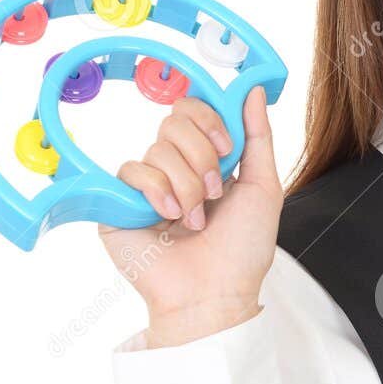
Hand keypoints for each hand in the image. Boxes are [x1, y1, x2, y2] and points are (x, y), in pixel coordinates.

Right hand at [99, 86, 281, 345]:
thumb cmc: (244, 249)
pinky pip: (131, 170)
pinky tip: (168, 218)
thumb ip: (259, 136)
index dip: (209, 118)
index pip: (193, 109)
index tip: (227, 148)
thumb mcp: (264, 187)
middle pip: (174, 120)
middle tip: (215, 193)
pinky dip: (157, 190)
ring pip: (157, 148)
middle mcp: (174, 167)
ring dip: (186, 185)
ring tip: (194, 220)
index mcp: (206, 160)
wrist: (215, 294)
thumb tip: (253, 89)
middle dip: (201, 156)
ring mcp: (145, 185)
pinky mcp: (118, 204)